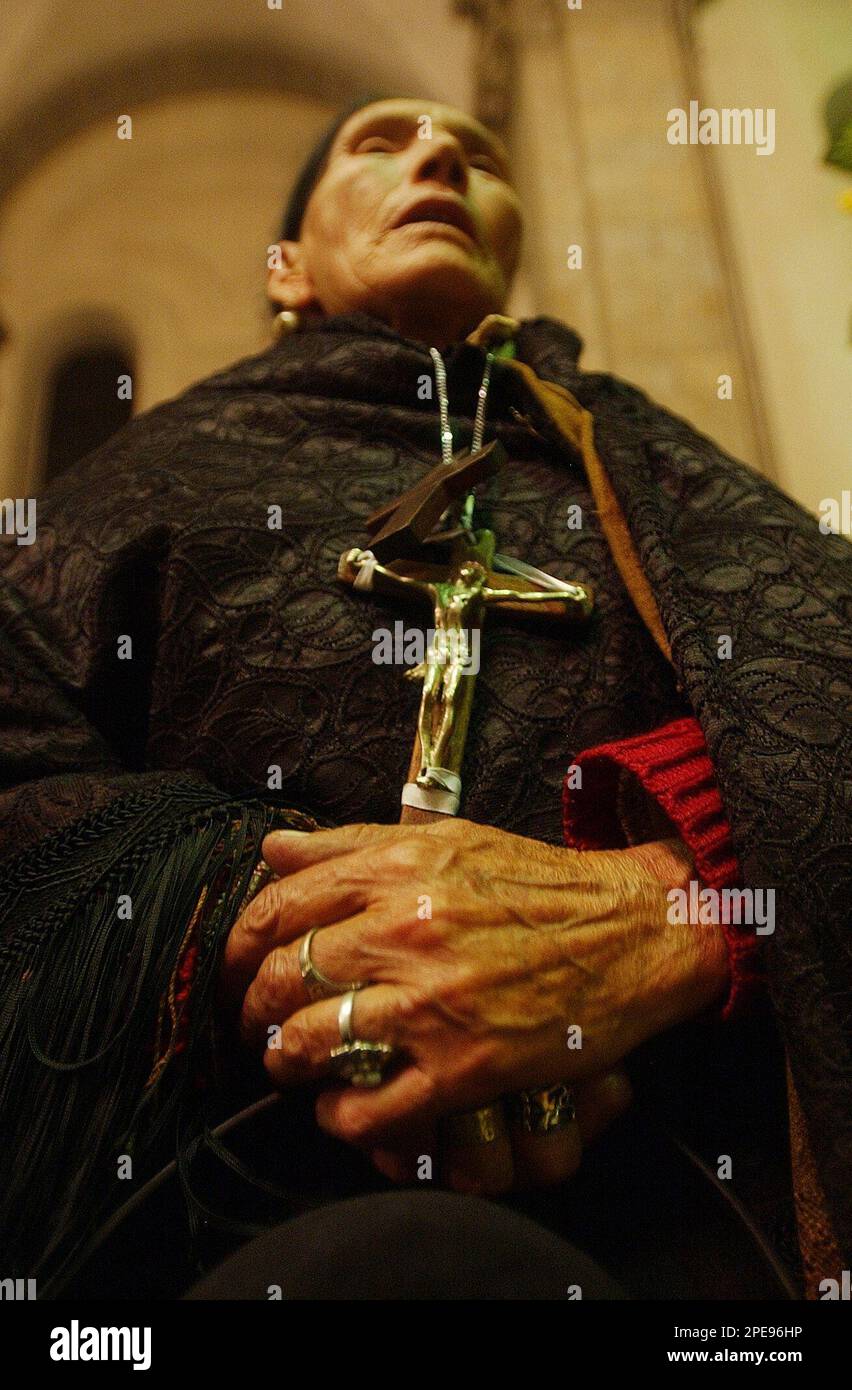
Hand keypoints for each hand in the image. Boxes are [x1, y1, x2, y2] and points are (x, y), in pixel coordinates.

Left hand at [222, 820, 726, 1164]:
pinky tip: (342, 1108)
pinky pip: (371, 1107)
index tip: (240, 970)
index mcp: (396, 868)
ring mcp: (432, 1001)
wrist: (635, 928)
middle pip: (280, 977)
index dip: (239, 947)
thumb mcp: (445, 838)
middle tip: (257, 1024)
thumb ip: (352, 842)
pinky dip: (341, 1117)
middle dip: (252, 1010)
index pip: (277, 908)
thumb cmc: (538, 885)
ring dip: (286, 1061)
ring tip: (293, 1064)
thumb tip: (273, 851)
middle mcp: (404, 929)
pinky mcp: (466, 1065)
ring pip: (311, 1041)